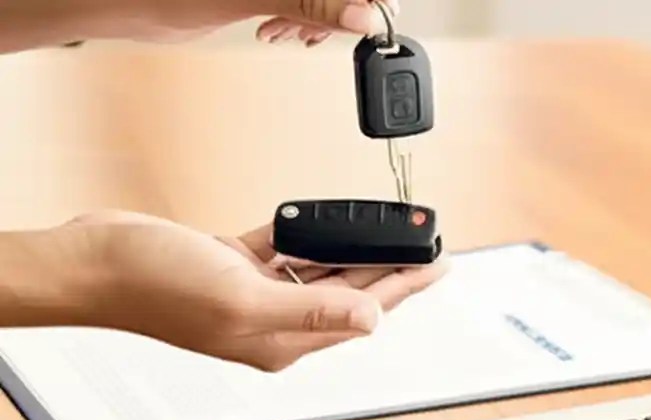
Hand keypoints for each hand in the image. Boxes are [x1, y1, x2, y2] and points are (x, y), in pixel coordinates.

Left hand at [46, 0, 398, 46]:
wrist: (126, 4)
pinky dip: (299, 21)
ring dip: (321, 19)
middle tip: (333, 34)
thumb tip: (365, 15)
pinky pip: (301, 2)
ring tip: (298, 36)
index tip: (374, 21)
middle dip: (344, 9)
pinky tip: (281, 31)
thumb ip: (313, 4)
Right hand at [64, 210, 446, 370]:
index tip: (442, 263)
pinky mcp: (231, 265)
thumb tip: (372, 320)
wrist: (93, 265)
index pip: (364, 310)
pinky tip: (321, 222)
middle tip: (427, 242)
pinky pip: (281, 248)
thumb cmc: (154, 289)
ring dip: (354, 248)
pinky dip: (303, 234)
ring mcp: (252, 293)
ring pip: (320, 269)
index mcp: (283, 340)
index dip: (408, 284)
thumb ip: (311, 310)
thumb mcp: (242, 300)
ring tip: (389, 230)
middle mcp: (273, 320)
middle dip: (392, 266)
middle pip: (351, 289)